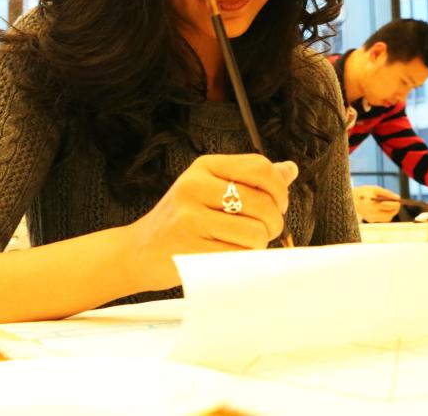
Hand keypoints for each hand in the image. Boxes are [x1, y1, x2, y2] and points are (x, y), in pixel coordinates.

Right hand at [125, 154, 295, 290]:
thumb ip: (250, 180)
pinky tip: (230, 257)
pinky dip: (244, 260)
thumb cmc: (181, 221)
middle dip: (273, 223)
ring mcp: (189, 217)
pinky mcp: (189, 247)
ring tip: (242, 246)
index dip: (279, 189)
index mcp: (203, 166)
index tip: (278, 205)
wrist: (137, 252)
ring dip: (259, 245)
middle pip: (263, 203)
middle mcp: (194, 186)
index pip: (260, 167)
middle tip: (264, 232)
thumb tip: (290, 169)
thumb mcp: (210, 190)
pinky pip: (239, 255)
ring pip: (255, 232)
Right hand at [352, 185, 400, 222]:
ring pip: (388, 218)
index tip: (399, 199)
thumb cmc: (364, 192)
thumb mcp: (375, 189)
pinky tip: (385, 208)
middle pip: (390, 214)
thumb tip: (398, 198)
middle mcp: (371, 214)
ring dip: (392, 212)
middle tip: (397, 202)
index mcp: (372, 204)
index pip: (389, 206)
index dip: (396, 203)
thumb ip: (387, 193)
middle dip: (395, 209)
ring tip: (392, 205)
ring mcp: (371, 218)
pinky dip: (386, 213)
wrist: (349, 199)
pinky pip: (382, 218)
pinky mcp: (370, 220)